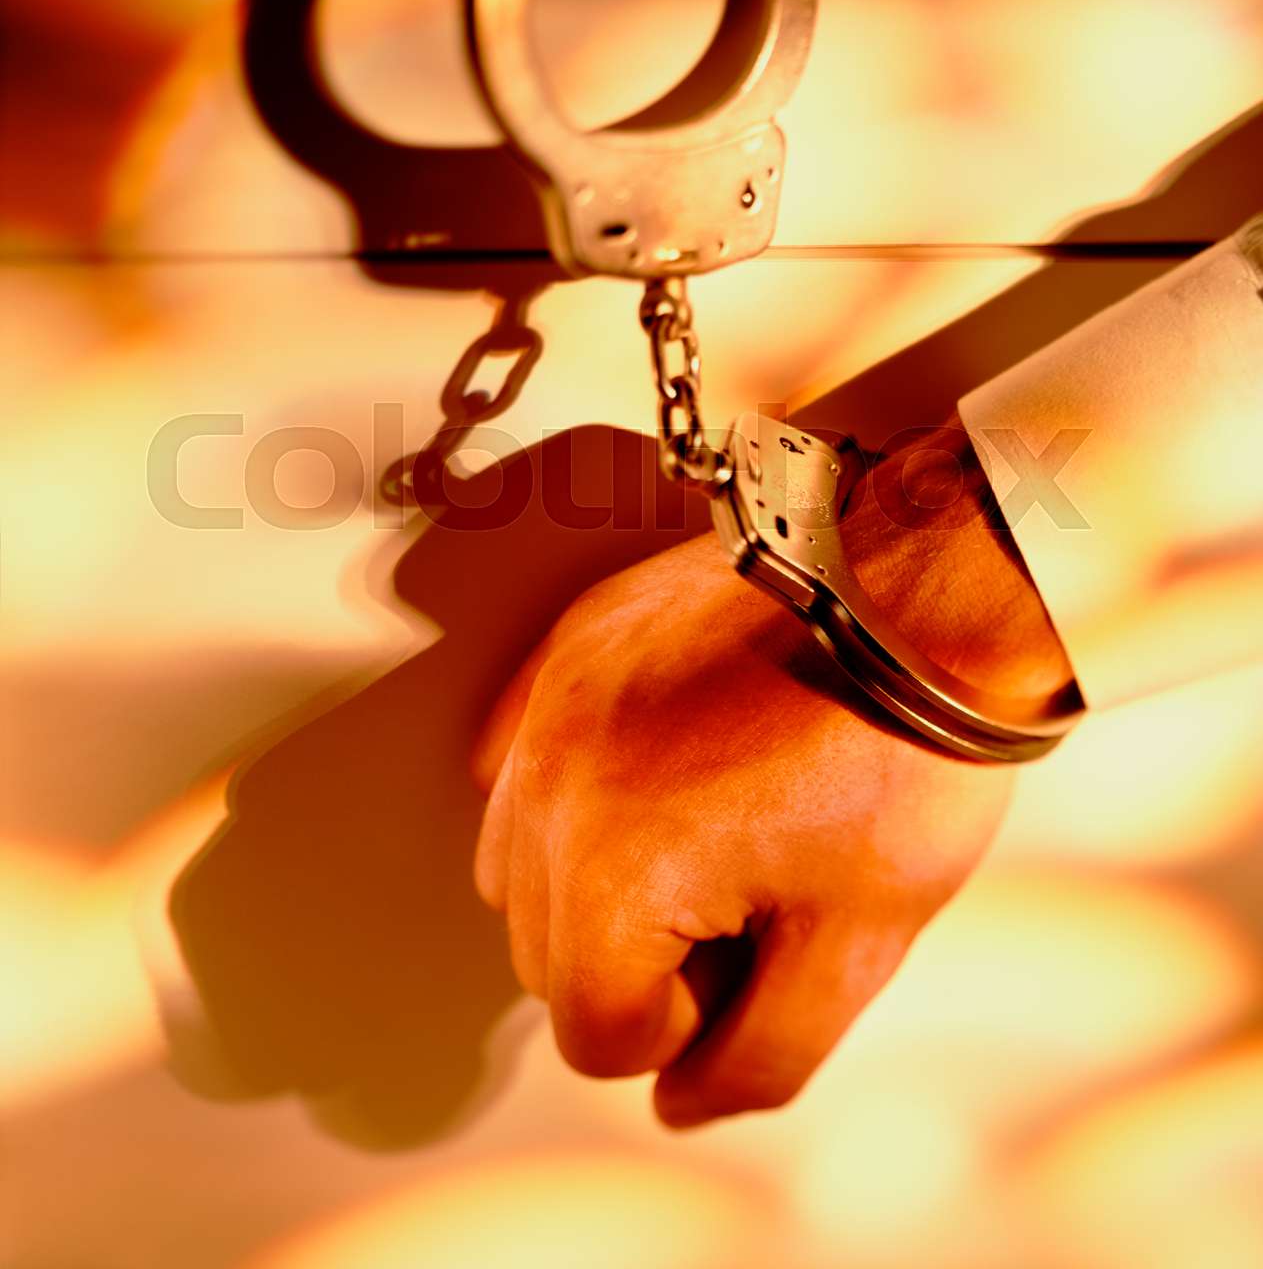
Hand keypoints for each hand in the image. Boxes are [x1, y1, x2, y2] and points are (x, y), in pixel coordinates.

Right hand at [472, 420, 1072, 1125]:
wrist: (924, 590)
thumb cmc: (902, 759)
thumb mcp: (858, 943)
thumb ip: (758, 1057)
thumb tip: (678, 1101)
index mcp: (610, 875)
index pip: (594, 1034)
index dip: (690, 1018)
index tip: (763, 945)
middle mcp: (550, 788)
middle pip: (544, 956)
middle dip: (637, 957)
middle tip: (747, 896)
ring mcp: (554, 704)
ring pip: (517, 863)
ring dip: (591, 883)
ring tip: (703, 837)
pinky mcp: (574, 646)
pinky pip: (517, 756)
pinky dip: (565, 794)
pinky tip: (651, 778)